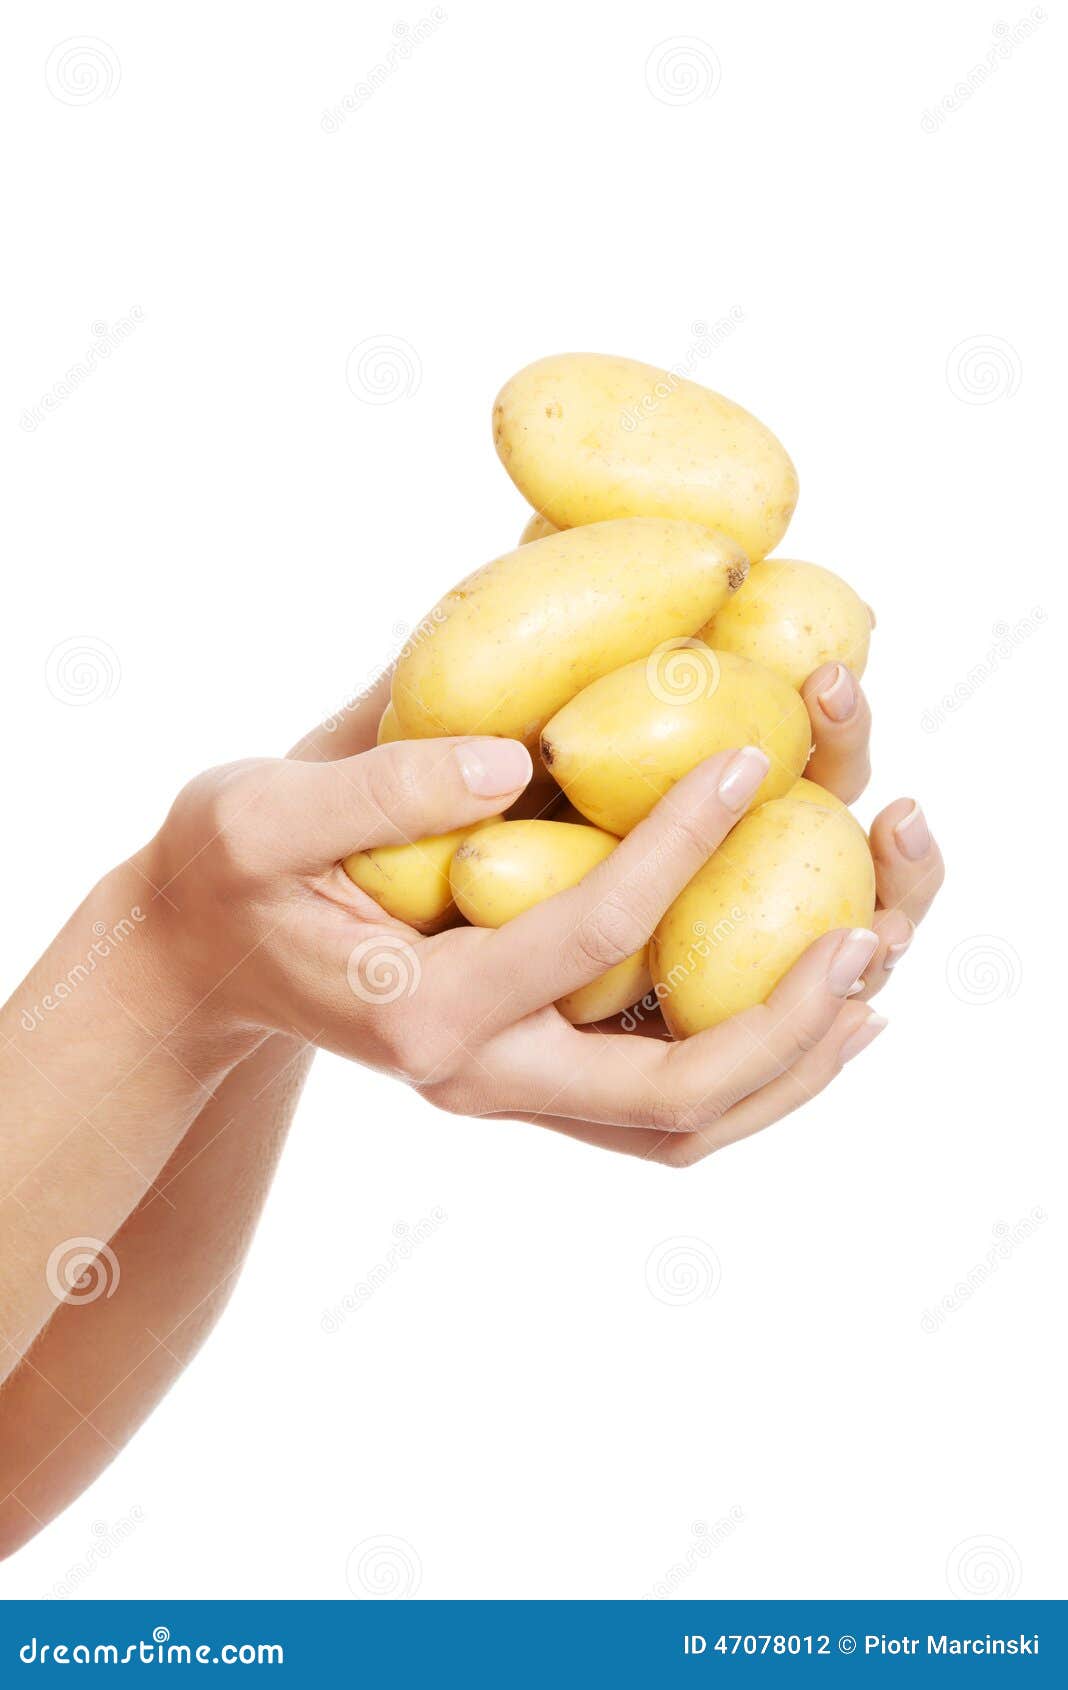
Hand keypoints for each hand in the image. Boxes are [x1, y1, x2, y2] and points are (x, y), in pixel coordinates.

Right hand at [136, 662, 941, 1166]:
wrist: (201, 961)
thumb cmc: (222, 875)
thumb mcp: (255, 812)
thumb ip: (375, 787)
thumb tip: (513, 758)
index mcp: (420, 1010)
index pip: (583, 937)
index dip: (678, 848)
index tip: (751, 761)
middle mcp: (475, 1076)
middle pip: (666, 1100)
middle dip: (782, 1029)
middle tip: (865, 940)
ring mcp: (505, 1091)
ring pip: (675, 1126)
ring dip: (785, 1068)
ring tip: (867, 978)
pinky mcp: (526, 1077)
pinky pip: (657, 1102)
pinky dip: (745, 1065)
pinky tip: (800, 994)